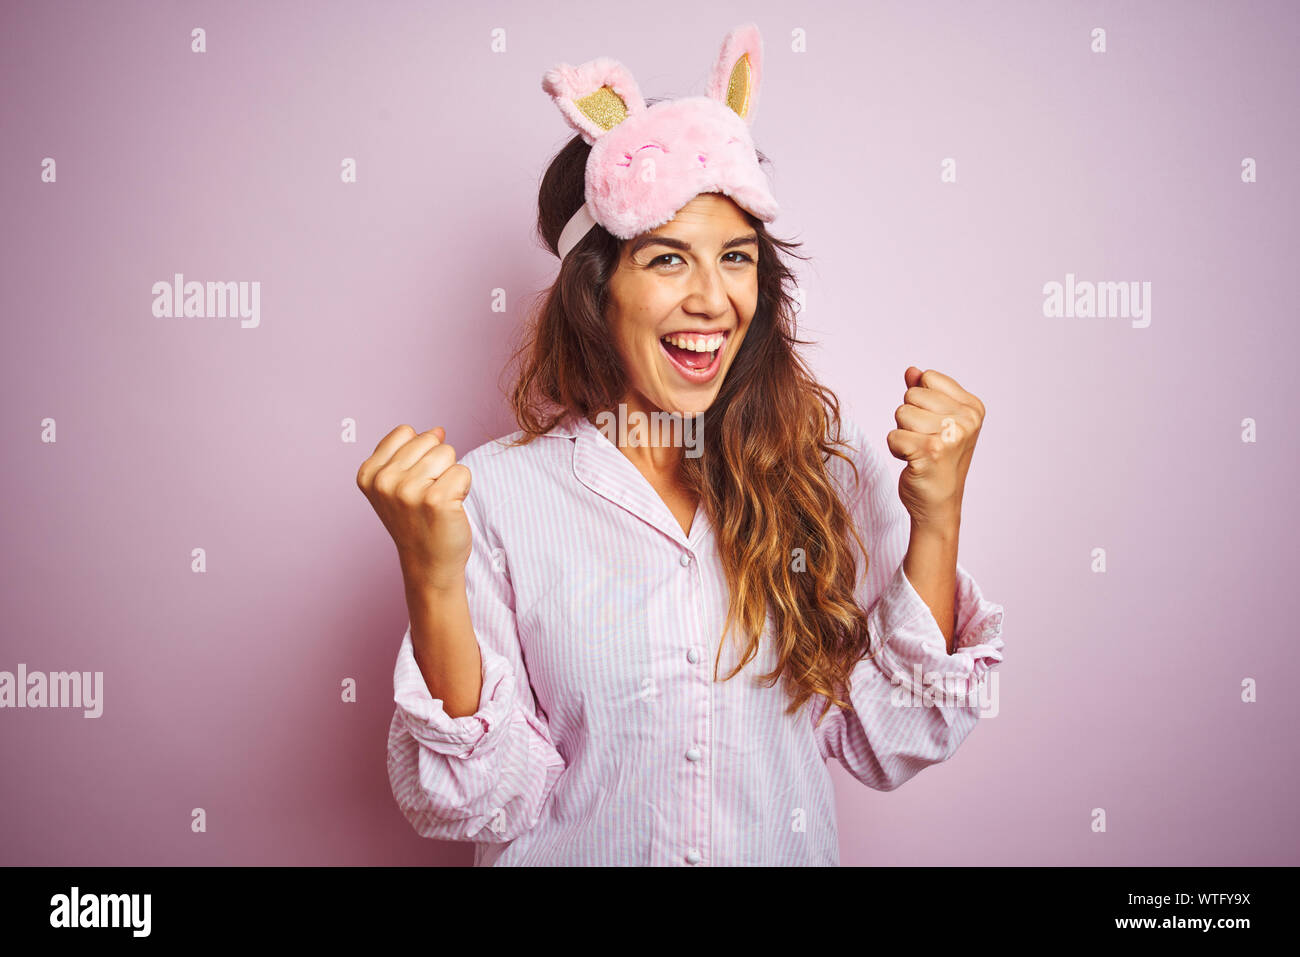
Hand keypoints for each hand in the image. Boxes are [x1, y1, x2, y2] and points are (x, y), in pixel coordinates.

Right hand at [356, 425, 472, 591]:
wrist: (428, 563)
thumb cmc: (417, 521)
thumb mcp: (397, 483)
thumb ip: (410, 452)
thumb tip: (438, 429)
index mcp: (368, 473)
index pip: (406, 432)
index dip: (419, 454)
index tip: (413, 484)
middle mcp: (384, 481)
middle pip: (429, 439)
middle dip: (436, 464)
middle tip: (428, 496)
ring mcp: (408, 491)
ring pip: (447, 452)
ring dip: (450, 475)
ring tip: (438, 501)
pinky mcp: (435, 500)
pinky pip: (463, 470)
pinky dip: (464, 487)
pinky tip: (451, 508)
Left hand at [886, 367, 984, 528]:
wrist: (939, 504)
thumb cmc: (937, 461)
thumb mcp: (937, 421)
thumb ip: (925, 392)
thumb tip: (911, 370)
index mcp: (973, 408)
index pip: (928, 378)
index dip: (921, 401)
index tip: (934, 425)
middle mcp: (967, 419)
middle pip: (912, 394)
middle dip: (909, 418)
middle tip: (925, 441)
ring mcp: (950, 435)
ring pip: (901, 413)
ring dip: (903, 434)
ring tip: (920, 451)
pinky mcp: (930, 450)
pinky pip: (893, 435)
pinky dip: (896, 449)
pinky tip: (913, 462)